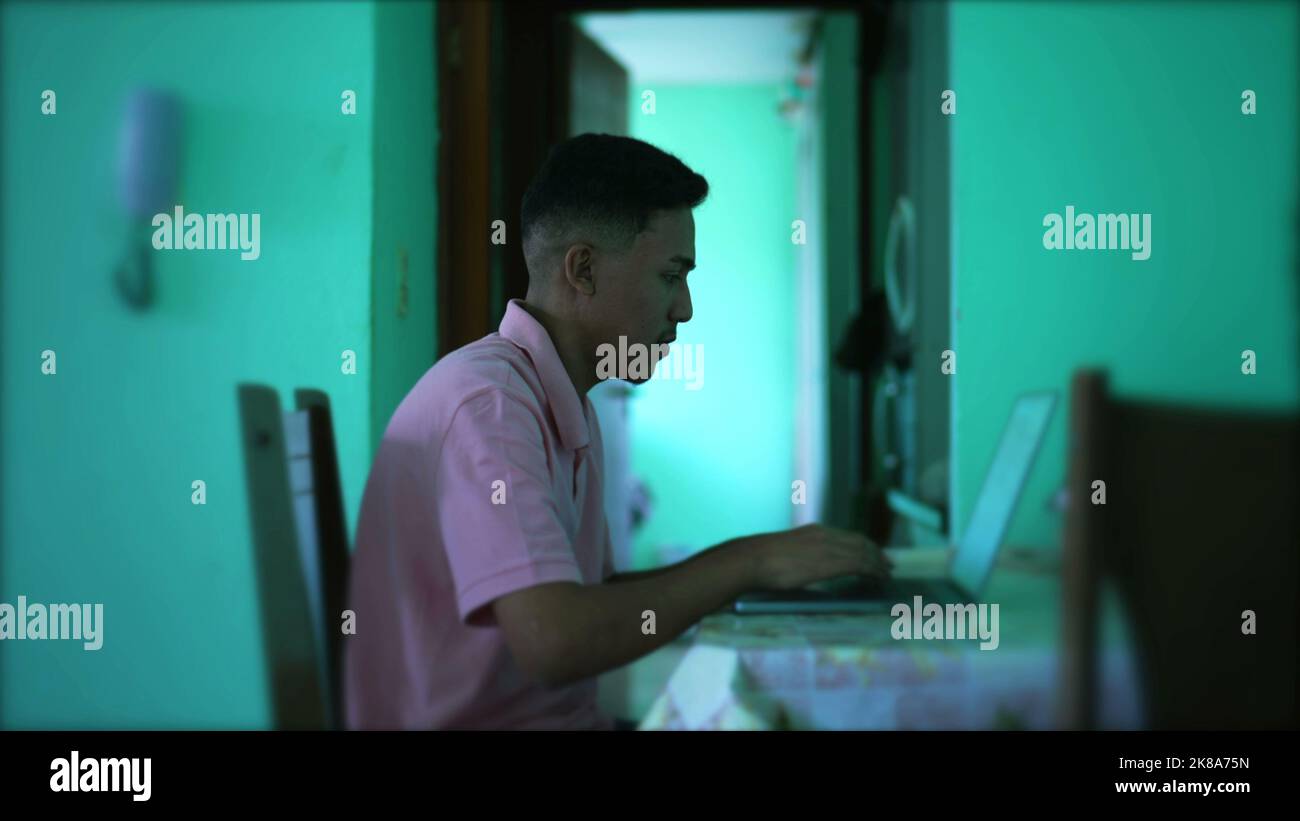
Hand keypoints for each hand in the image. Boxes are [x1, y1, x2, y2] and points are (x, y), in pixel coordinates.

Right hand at [747, 524, 891, 590]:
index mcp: (814, 531)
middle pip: (860, 542)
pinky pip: (860, 564)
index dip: (863, 545)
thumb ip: (799, 556)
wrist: (752, 559)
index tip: (873, 554)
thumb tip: (801, 568)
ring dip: (878, 563)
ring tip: (887, 573)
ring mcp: (828, 547)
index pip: (847, 536)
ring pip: (863, 552)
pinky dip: (873, 570)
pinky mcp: (830, 561)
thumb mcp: (784, 552)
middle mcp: (825, 535)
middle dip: (876, 553)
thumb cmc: (759, 561)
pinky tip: (878, 578)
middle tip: (888, 564)